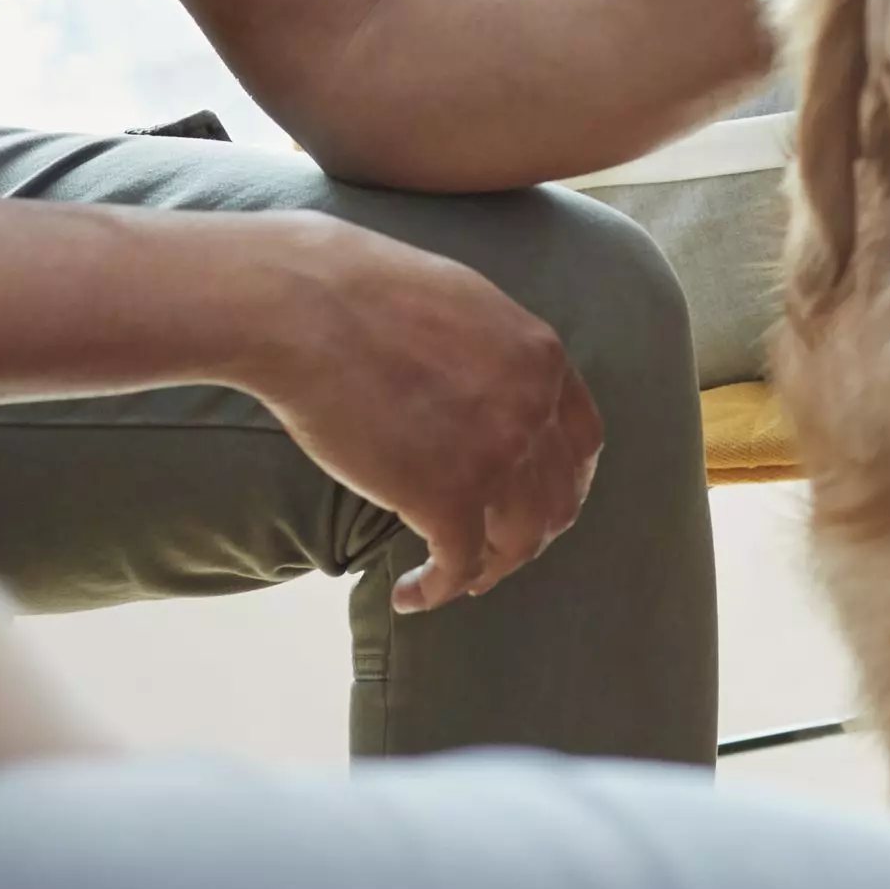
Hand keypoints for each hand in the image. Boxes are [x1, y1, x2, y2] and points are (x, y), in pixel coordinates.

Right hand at [245, 220, 603, 611]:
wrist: (309, 306)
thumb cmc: (362, 292)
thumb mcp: (463, 305)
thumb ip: (492, 354)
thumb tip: (484, 390)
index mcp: (541, 359)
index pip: (581, 443)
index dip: (564, 484)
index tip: (539, 505)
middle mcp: (533, 409)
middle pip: (556, 501)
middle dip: (527, 536)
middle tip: (493, 552)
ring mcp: (497, 456)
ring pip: (517, 542)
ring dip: (488, 570)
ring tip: (454, 579)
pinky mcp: (447, 496)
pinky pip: (458, 563)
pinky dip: (438, 590)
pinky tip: (409, 596)